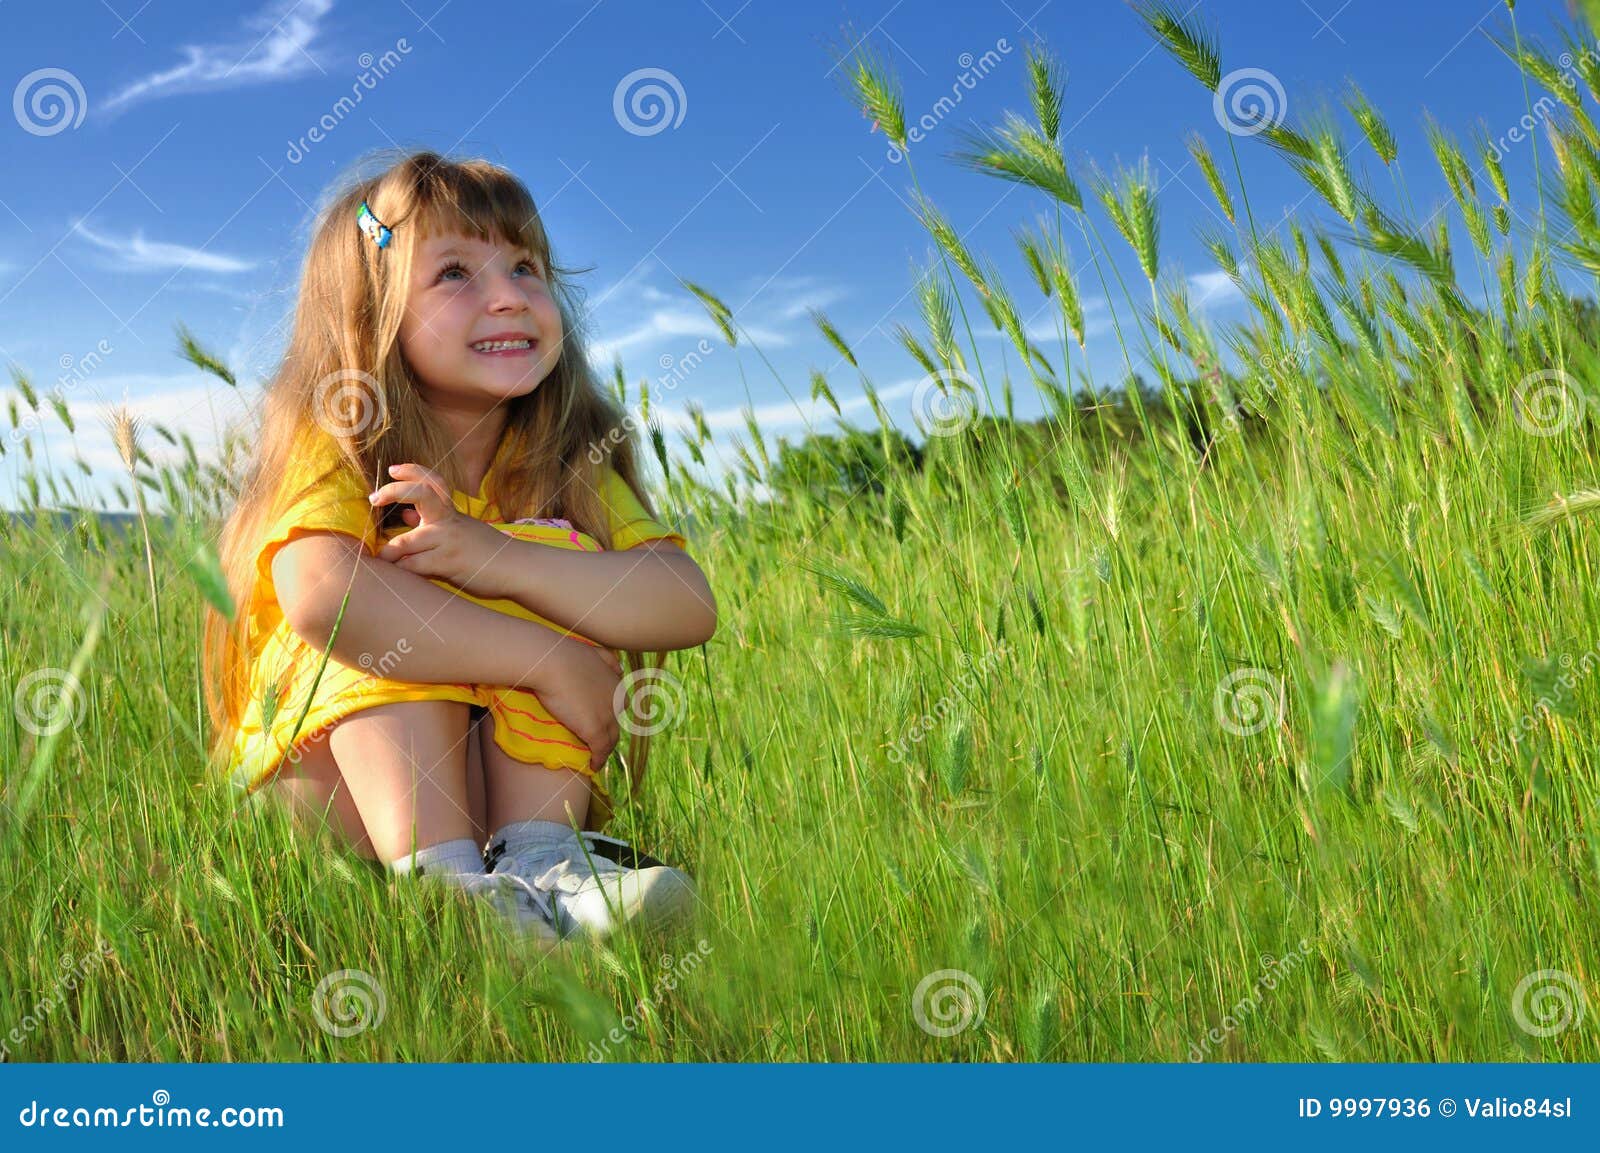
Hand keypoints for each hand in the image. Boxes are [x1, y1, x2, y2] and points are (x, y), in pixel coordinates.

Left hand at [368, 463, 508, 594]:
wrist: (516, 568)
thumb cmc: (487, 552)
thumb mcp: (462, 530)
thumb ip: (433, 522)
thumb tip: (406, 515)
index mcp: (452, 513)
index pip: (433, 481)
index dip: (412, 471)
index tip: (393, 469)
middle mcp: (449, 522)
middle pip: (420, 495)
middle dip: (393, 492)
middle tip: (374, 498)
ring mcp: (448, 542)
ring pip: (405, 543)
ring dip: (388, 553)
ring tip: (381, 559)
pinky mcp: (449, 564)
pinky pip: (414, 566)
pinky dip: (401, 571)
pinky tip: (399, 575)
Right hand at [533, 635, 624, 770]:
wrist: (551, 661)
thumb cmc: (564, 654)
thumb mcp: (593, 651)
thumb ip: (608, 660)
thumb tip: (621, 668)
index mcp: (616, 682)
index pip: (618, 704)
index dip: (610, 715)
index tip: (601, 722)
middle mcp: (616, 699)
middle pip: (616, 723)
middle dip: (610, 735)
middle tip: (599, 745)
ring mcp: (607, 715)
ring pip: (611, 739)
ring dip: (605, 751)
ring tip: (596, 758)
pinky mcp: (595, 728)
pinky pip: (601, 750)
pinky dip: (599, 760)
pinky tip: (593, 766)